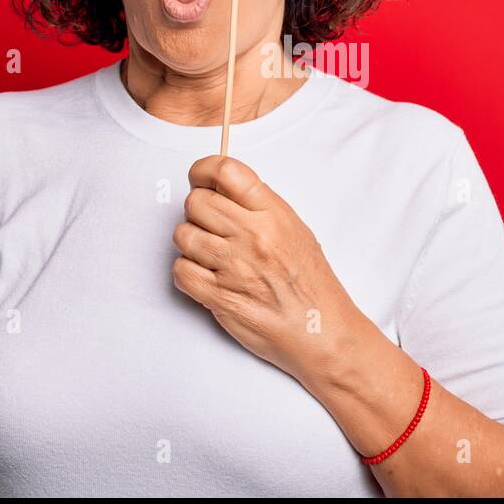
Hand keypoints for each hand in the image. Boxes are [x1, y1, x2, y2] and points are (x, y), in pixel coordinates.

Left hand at [172, 154, 366, 387]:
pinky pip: (180, 271)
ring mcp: (234, 266)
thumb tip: (221, 188)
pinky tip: (206, 277)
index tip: (200, 179)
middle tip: (210, 224)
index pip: (225, 171)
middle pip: (196, 201)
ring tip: (212, 254)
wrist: (322, 332)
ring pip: (183, 235)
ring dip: (192, 244)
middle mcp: (252, 236)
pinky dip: (187, 274)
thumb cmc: (311, 285)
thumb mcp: (296, 230)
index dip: (203, 171)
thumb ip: (259, 207)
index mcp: (273, 214)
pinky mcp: (219, 297)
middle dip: (197, 211)